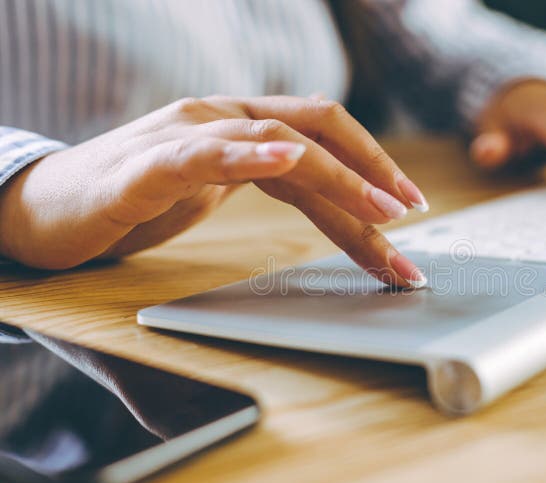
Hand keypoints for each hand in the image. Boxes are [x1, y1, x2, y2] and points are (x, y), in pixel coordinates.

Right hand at [0, 96, 428, 285]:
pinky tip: (287, 158)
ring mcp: (185, 135)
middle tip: (413, 214)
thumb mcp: (221, 193)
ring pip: (275, 141)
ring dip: (336, 177)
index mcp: (244, 128)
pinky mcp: (147, 165)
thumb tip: (337, 202)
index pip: (325, 139)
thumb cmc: (136, 200)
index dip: (373, 170)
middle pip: (317, 130)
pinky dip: (247, 155)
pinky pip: (203, 154)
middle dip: (372, 171)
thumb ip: (271, 185)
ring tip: (382, 210)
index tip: (411, 212)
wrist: (48, 210)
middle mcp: (223, 119)